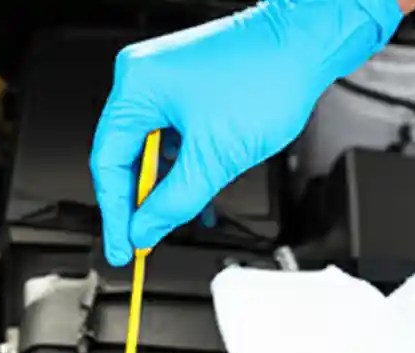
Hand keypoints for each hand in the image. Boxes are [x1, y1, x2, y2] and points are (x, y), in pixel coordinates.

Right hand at [89, 0, 404, 265]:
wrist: (307, 45)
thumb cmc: (267, 77)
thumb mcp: (214, 158)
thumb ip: (173, 202)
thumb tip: (145, 228)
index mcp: (136, 87)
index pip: (108, 162)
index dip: (116, 212)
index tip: (122, 246)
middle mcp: (142, 77)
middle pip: (126, 155)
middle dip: (140, 200)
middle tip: (145, 237)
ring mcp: (164, 79)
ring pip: (151, 148)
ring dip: (165, 185)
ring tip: (177, 215)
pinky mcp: (185, 84)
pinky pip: (171, 134)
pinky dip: (182, 165)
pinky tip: (194, 190)